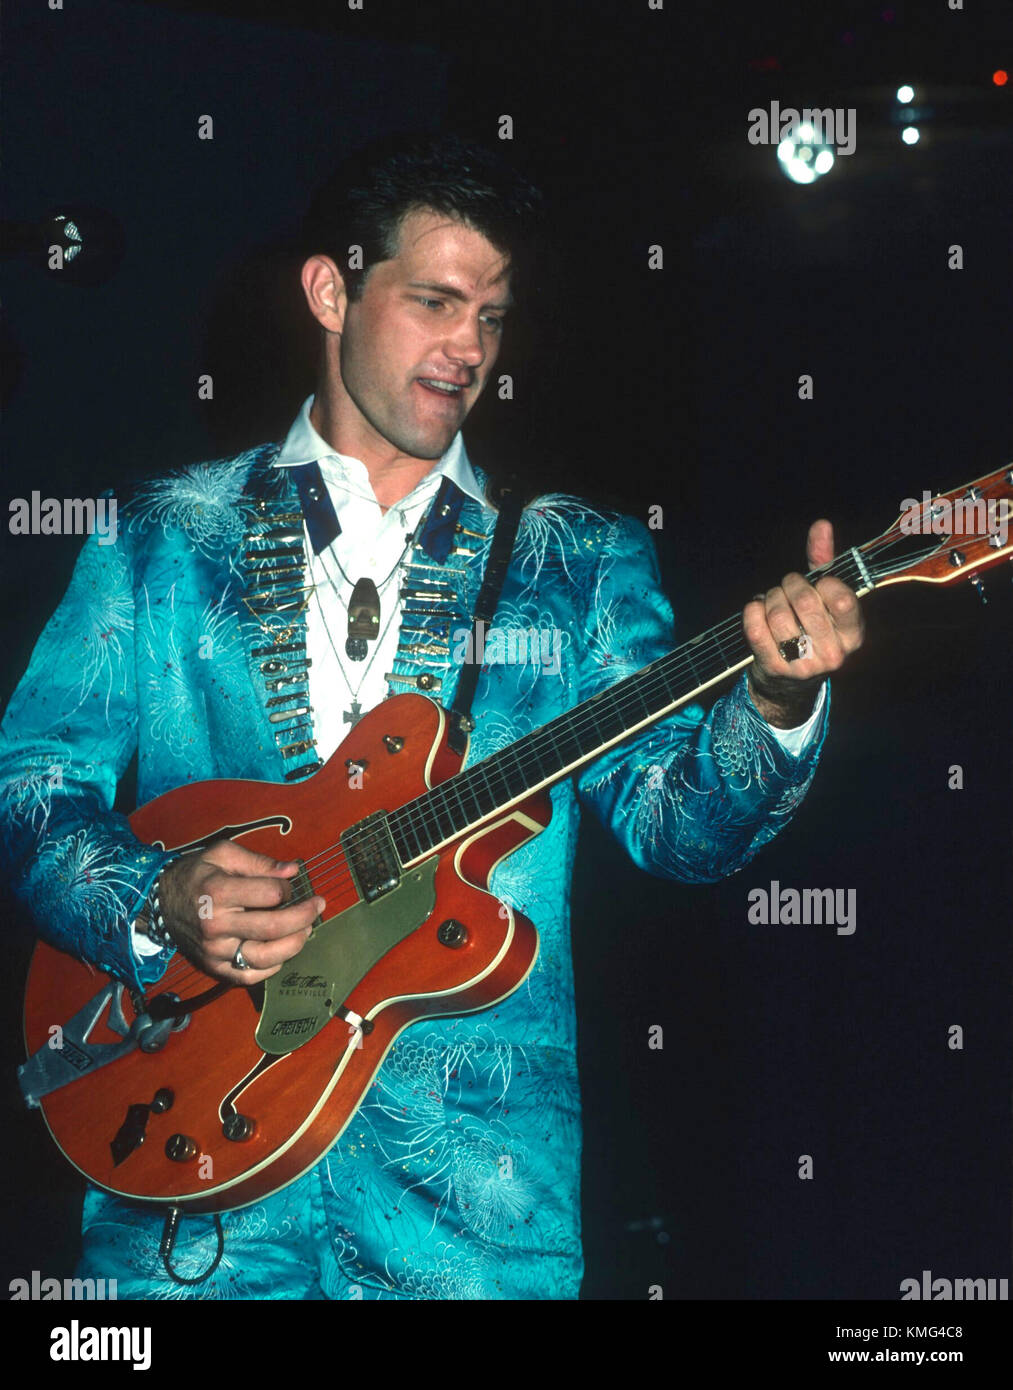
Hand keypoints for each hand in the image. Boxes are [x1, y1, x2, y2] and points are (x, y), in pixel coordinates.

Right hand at [152, 840, 325, 983]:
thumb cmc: (196, 874)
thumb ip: (259, 862)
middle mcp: (216, 925)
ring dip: (295, 944)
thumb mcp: (222, 854)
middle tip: (318, 905)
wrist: (158, 903)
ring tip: (306, 930)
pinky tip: (282, 951)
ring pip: (266, 957)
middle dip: (305, 916)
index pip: (271, 894)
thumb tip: (293, 870)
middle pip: (274, 927)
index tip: (289, 886)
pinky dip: (273, 966)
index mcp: (218, 892)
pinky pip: (250, 975)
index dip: (288, 889)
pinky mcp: (214, 968)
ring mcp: (215, 951)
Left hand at [743, 519, 863, 727]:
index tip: (817, 584)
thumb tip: (821, 524)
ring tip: (772, 601)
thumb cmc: (810, 627)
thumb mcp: (824, 598)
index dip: (823, 582)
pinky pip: (755, 628)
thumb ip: (824, 561)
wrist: (789, 682)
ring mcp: (803, 664)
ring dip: (770, 598)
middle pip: (804, 602)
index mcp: (853, 635)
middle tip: (786, 587)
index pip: (841, 599)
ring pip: (778, 614)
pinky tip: (757, 608)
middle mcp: (833, 654)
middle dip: (790, 585)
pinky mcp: (774, 668)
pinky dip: (752, 611)